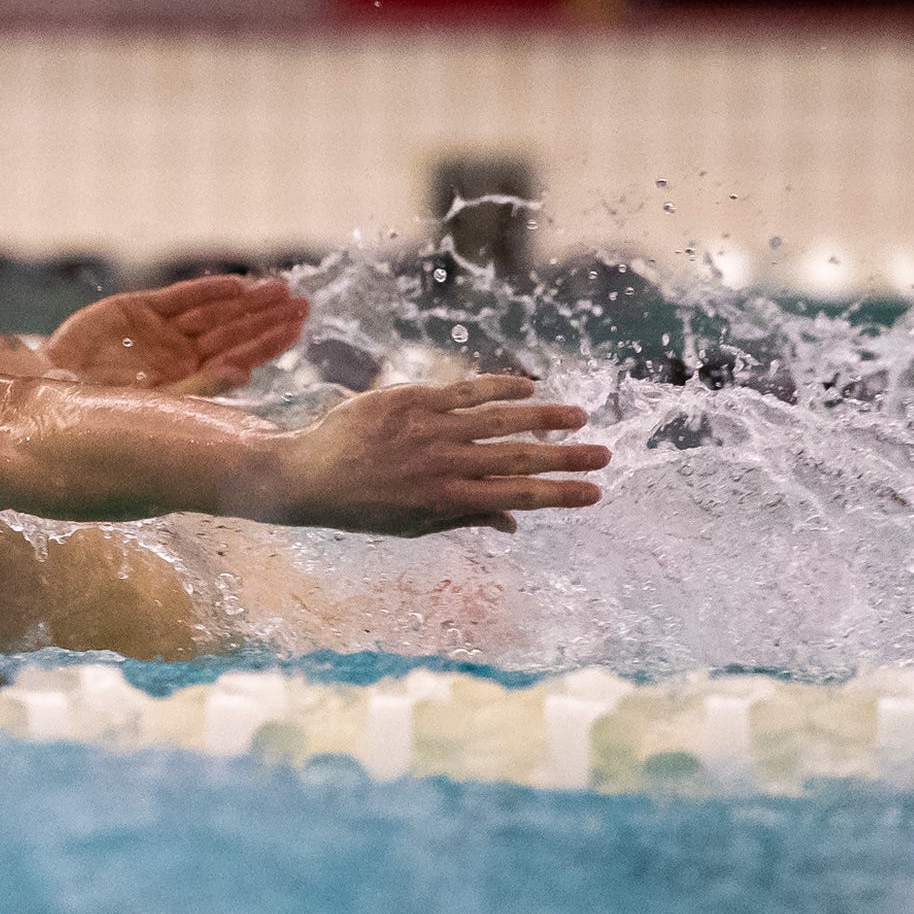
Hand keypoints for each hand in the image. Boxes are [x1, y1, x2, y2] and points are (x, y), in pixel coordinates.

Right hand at [45, 274, 309, 394]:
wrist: (43, 396)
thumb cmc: (99, 417)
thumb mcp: (156, 410)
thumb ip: (199, 390)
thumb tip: (245, 373)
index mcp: (188, 385)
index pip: (239, 359)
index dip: (268, 342)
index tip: (299, 326)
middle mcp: (177, 357)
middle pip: (232, 332)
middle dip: (266, 317)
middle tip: (302, 302)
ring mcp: (157, 333)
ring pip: (211, 313)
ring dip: (245, 302)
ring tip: (279, 290)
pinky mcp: (134, 311)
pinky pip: (178, 298)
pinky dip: (206, 291)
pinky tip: (236, 286)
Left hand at [266, 375, 607, 536]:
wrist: (308, 475)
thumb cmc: (365, 506)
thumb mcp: (415, 525)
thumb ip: (467, 519)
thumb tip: (515, 525)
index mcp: (449, 500)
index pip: (518, 497)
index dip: (560, 494)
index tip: (595, 492)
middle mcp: (445, 464)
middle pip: (518, 458)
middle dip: (566, 457)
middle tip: (605, 455)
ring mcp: (430, 429)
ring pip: (499, 420)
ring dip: (544, 418)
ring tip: (579, 417)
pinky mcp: (413, 399)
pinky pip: (465, 390)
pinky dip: (500, 387)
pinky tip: (530, 387)